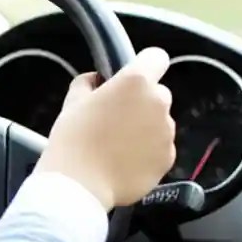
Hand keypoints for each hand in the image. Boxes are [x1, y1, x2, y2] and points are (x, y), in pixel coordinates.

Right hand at [34, 47, 175, 210]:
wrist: (79, 184)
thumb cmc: (73, 138)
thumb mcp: (73, 100)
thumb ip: (89, 82)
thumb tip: (97, 81)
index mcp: (135, 82)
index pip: (156, 57)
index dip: (145, 65)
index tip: (132, 78)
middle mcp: (158, 103)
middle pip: (158, 93)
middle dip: (142, 101)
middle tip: (116, 117)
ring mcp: (166, 133)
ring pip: (160, 122)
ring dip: (145, 128)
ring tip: (117, 144)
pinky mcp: (168, 158)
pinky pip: (161, 147)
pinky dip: (148, 152)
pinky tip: (124, 161)